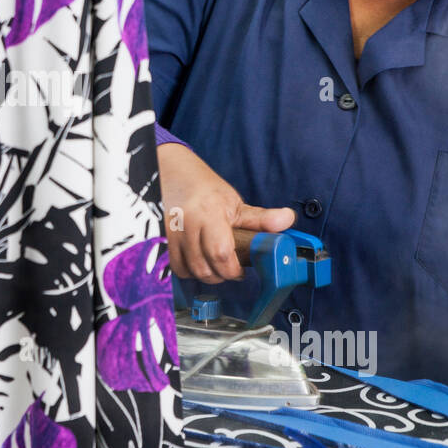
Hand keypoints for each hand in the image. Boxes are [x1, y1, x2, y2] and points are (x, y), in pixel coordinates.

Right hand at [157, 142, 294, 283]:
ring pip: (189, 272)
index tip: (242, 270)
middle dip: (221, 274)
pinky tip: (197, 260)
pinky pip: (174, 267)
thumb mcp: (234, 201)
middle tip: (230, 266)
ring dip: (205, 274)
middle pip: (204, 269)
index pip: (221, 254)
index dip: (234, 269)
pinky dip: (188, 270)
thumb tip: (287, 220)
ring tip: (214, 262)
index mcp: (210, 214)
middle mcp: (187, 224)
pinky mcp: (160, 239)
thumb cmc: (204, 188)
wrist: (171, 173)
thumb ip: (260, 217)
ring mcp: (171, 233)